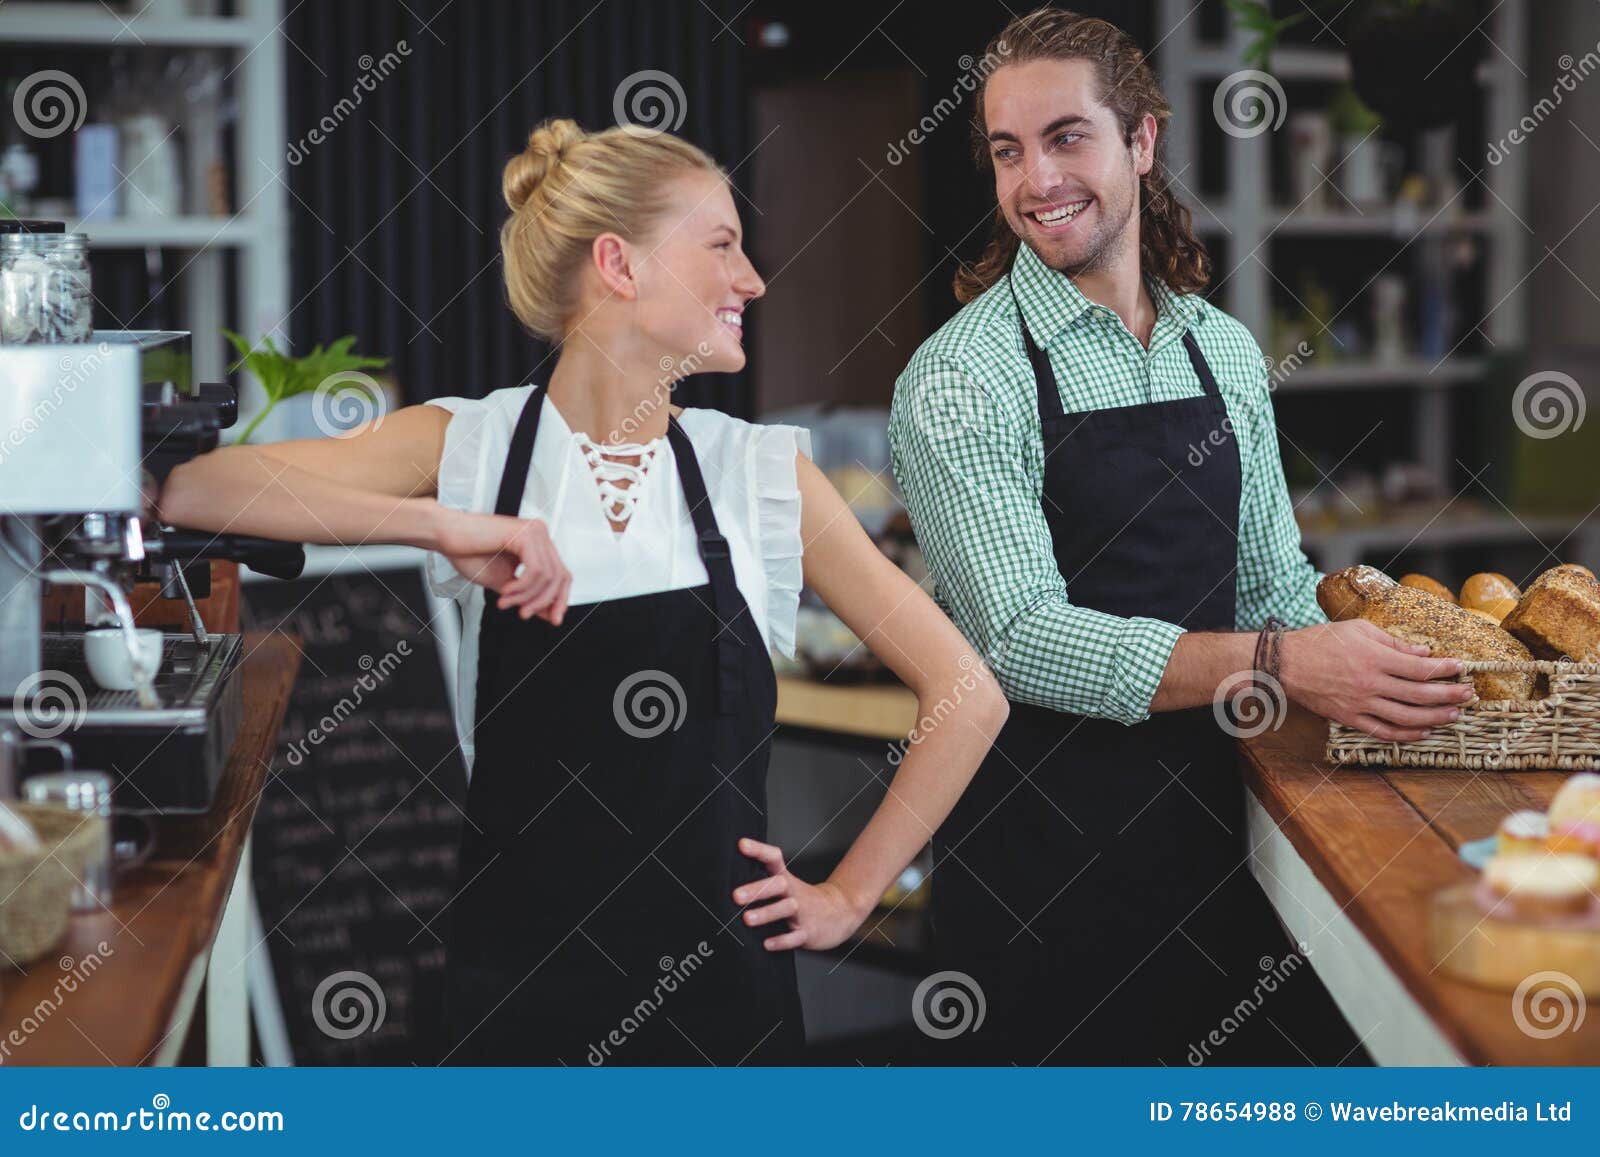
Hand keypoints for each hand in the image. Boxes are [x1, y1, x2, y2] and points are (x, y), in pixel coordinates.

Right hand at [435, 508, 570, 624]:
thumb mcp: (505, 583)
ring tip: (506, 601)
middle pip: (559, 577)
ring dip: (526, 596)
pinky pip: (536, 570)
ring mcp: (534, 532)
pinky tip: (506, 591)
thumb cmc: (469, 553)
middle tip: (524, 614)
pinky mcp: (525, 534)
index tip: (553, 619)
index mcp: (538, 544)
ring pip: (547, 576)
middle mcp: (540, 535)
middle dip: (543, 602)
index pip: (562, 575)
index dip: (560, 599)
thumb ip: (528, 596)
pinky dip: (522, 587)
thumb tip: (549, 613)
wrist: (446, 535)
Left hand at [732, 837, 869, 951]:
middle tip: (735, 895)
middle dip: (757, 890)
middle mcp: (794, 893)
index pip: (773, 859)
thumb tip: (732, 878)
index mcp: (787, 880)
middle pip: (777, 885)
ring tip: (747, 919)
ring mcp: (803, 912)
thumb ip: (764, 880)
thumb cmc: (805, 900)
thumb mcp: (788, 885)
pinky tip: (767, 944)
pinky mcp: (809, 932)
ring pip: (786, 909)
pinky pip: (795, 937)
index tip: (742, 845)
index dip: (758, 850)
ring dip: (766, 913)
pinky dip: (781, 941)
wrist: (841, 913)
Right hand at [1281, 619, 1475, 741]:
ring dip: (1435, 717)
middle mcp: (1371, 683)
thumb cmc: (1322, 641)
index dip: (1444, 669)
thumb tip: (1423, 652)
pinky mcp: (1350, 717)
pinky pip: (1383, 731)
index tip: (1461, 668)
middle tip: (1469, 694)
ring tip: (1454, 714)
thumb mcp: (1359, 630)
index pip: (1419, 668)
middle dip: (1449, 695)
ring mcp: (1360, 703)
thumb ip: (1394, 642)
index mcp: (1374, 658)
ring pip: (1406, 717)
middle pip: (1419, 694)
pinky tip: (1424, 732)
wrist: (1286, 663)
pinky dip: (1406, 735)